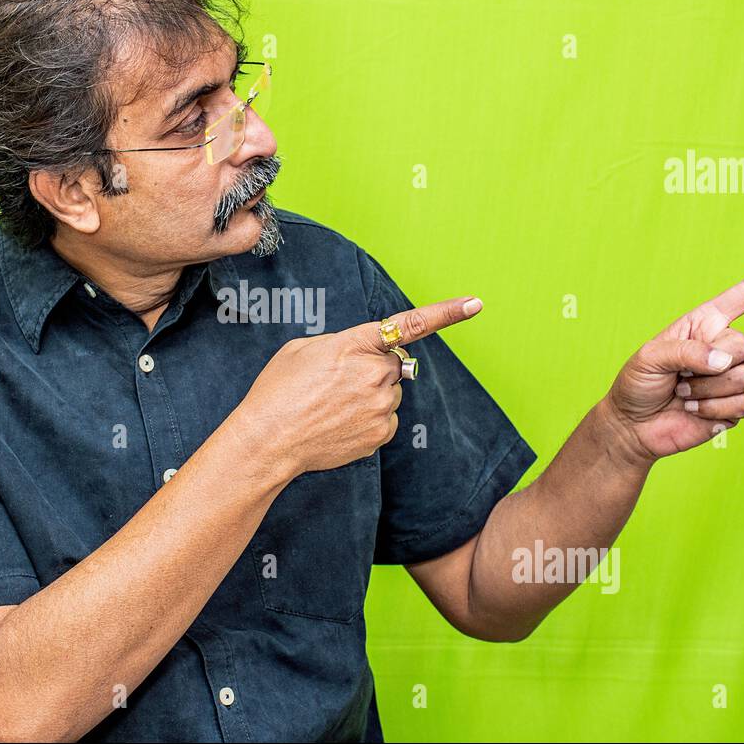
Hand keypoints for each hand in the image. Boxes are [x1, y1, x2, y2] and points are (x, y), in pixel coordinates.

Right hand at [237, 296, 482, 477]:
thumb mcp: (303, 350)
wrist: (268, 439)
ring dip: (370, 397)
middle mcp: (375, 373)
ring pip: (390, 394)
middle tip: (337, 384)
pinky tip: (339, 424)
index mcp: (356, 343)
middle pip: (394, 365)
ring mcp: (381, 405)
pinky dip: (368, 421)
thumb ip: (341, 344)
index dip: (446, 313)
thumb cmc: (278, 391)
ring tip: (332, 407)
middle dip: (374, 370)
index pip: (410, 324)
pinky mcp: (381, 433)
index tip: (475, 304)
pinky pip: (386, 420)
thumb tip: (361, 355)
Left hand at [604, 250, 743, 463]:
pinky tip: (692, 411)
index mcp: (704, 324)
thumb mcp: (650, 357)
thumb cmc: (638, 384)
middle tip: (680, 377)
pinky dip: (712, 411)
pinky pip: (741, 406)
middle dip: (711, 364)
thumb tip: (725, 361)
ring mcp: (731, 377)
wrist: (634, 425)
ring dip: (706, 392)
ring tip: (682, 394)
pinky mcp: (734, 406)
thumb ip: (686, 352)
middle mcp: (722, 347)